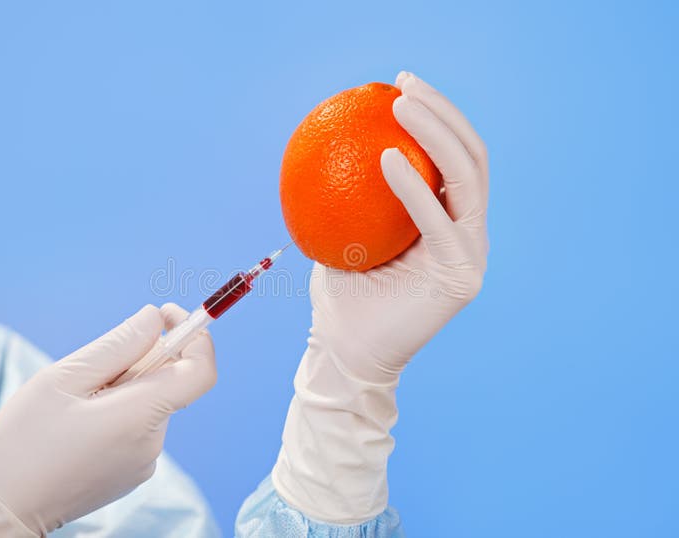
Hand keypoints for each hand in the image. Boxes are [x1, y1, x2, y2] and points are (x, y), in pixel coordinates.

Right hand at [0, 304, 216, 536]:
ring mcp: (145, 461)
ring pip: (149, 401)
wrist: (2, 512)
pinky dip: (118, 411)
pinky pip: (138, 425)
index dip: (193, 335)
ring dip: (123, 387)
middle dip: (139, 361)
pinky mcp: (132, 472)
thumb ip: (118, 345)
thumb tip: (155, 318)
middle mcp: (153, 442)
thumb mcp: (64, 378)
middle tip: (88, 370)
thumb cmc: (23, 443)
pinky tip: (79, 426)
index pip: (201, 370)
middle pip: (168, 381)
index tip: (165, 316)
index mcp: (140, 416)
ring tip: (75, 405)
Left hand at [272, 70, 488, 523]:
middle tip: (405, 84)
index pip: (454, 159)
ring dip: (438, 134)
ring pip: (468, 179)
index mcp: (450, 223)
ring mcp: (472, 255)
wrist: (347, 353)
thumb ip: (356, 195)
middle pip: (472, 158)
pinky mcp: (461, 277)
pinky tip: (387, 159)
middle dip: (444, 112)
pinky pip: (440, 221)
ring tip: (402, 106)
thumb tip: (335, 141)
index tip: (400, 87)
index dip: (437, 117)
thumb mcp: (345, 233)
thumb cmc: (343, 295)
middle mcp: (470, 234)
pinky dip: (415, 188)